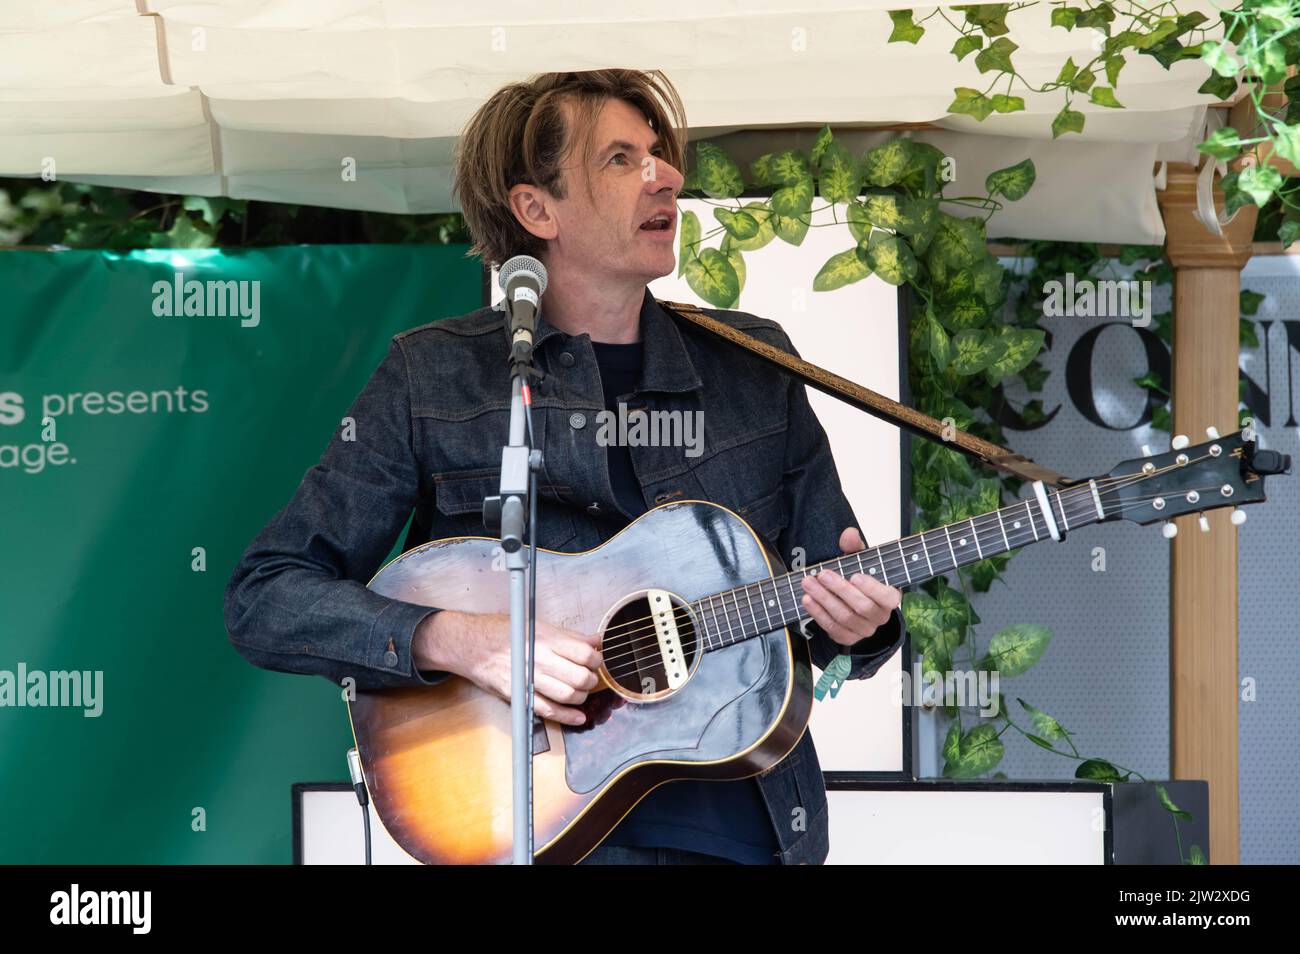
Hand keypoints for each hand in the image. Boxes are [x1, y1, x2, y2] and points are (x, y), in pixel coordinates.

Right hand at [414, 610, 602, 725]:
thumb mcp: (537, 625)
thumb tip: (595, 640)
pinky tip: (578, 716)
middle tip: (589, 677)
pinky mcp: (519, 695)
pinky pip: (548, 711)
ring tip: (581, 691)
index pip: (584, 653)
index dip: (596, 659)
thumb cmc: (502, 631)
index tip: (595, 660)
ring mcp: (529, 679)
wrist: (470, 644)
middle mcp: (539, 659)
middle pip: (579, 677)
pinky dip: (567, 716)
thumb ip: (569, 636)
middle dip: (591, 680)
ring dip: (581, 696)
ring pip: (568, 695)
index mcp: (545, 639)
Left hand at [799, 527, 901, 646]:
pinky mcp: (847, 637)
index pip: (888, 597)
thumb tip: (849, 534)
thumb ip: (855, 547)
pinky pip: (832, 628)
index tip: (855, 576)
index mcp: (889, 598)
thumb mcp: (860, 561)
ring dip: (824, 599)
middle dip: (840, 589)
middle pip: (862, 607)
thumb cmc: (860, 579)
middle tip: (822, 575)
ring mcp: (864, 630)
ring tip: (808, 583)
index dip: (872, 588)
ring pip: (844, 617)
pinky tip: (807, 599)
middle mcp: (879, 617)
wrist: (852, 602)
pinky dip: (818, 613)